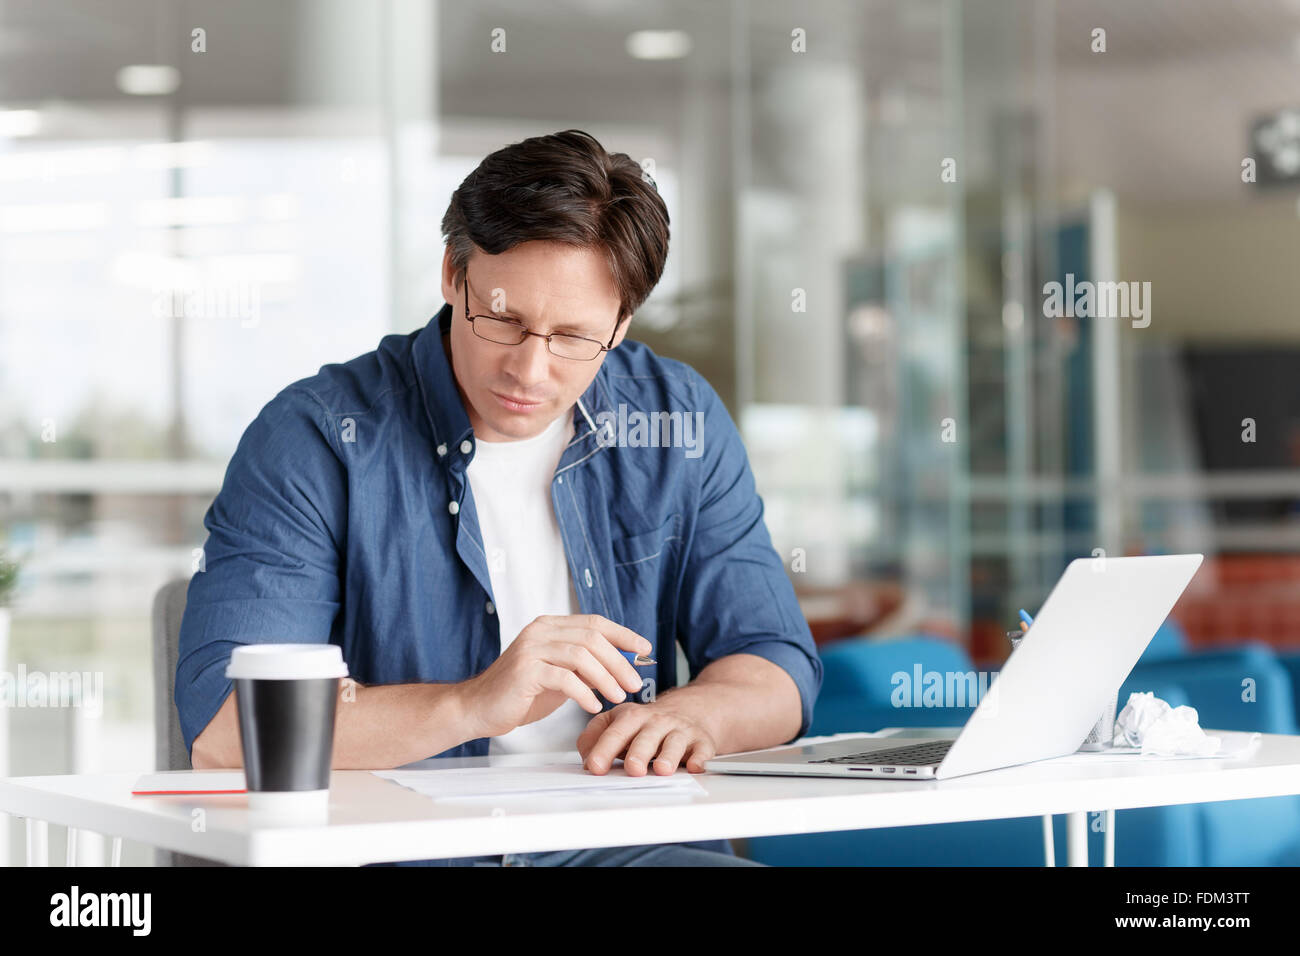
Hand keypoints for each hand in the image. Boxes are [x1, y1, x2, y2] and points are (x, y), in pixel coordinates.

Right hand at [458, 614, 650, 739]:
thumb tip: (623, 666)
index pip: (594, 623)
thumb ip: (585, 667)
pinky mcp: (524, 671)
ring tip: (619, 697)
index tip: (645, 650)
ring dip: (606, 677)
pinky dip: (584, 693)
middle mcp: (540, 631)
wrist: (477, 708)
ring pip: (581, 655)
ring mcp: (531, 649)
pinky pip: (564, 678)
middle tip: (636, 683)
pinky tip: (593, 706)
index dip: (623, 635)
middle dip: (619, 661)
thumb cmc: (520, 694)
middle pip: (592, 638)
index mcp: (550, 626)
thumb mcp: (559, 675)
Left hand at [576, 699, 717, 775]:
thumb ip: (595, 737)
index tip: (594, 766)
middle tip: (632, 768)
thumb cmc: (649, 723)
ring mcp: (680, 731)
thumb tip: (585, 759)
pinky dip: (699, 759)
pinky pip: (702, 750)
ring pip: (675, 742)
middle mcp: (657, 722)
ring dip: (669, 755)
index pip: (615, 732)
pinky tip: (694, 766)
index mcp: (632, 717)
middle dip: (639, 752)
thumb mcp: (618, 721)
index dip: (604, 749)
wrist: (691, 709)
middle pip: (646, 736)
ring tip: (662, 769)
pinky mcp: (701, 741)